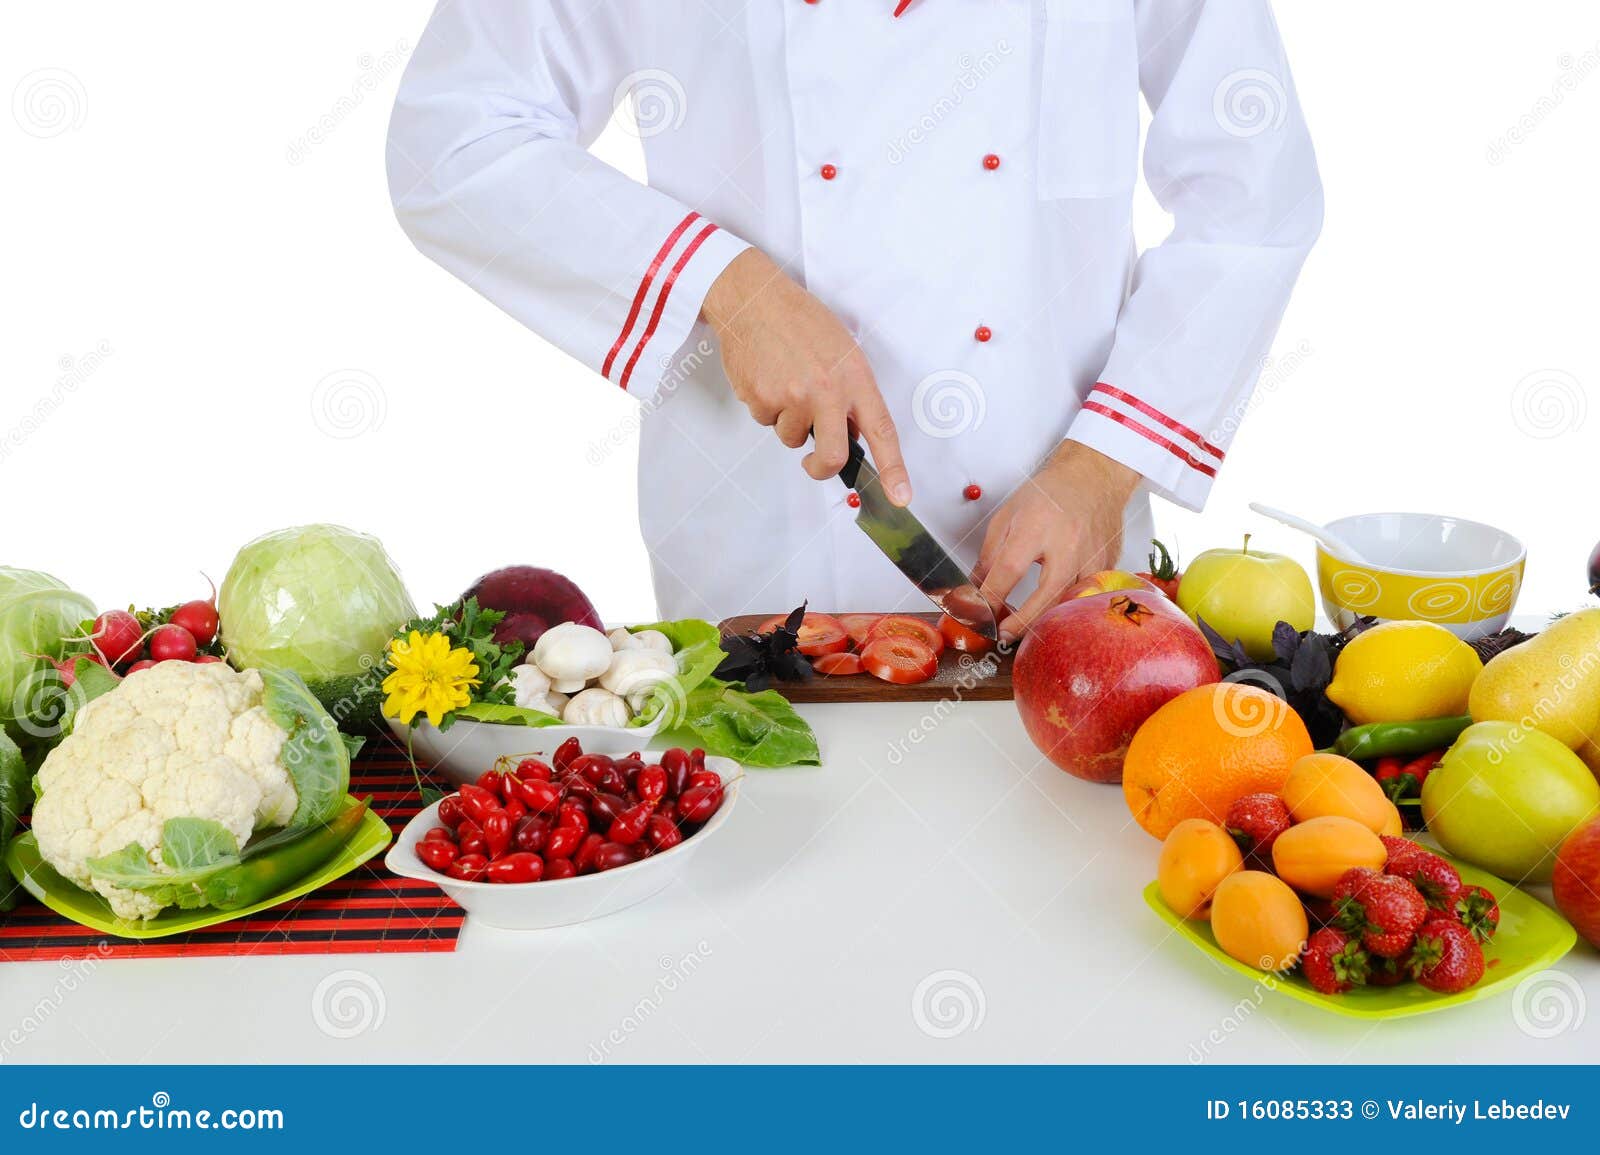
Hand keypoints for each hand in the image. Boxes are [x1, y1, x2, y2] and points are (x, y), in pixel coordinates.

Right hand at [702, 249, 911, 503]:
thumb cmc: (800, 321)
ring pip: (791, 438)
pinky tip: (765, 375)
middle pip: (833, 457)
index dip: (893, 469)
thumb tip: (851, 433)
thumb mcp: (842, 351)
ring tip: (784, 381)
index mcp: (855, 378)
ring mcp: (793, 397)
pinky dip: (765, 406)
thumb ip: (851, 393)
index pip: (881, 431)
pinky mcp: (762, 399)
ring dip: (788, 420)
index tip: (901, 496)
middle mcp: (827, 391)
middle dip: (821, 467)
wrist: (754, 299)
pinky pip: (765, 421)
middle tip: (813, 460)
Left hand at [972, 442, 1141, 641]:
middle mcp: (1068, 543)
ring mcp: (1092, 556)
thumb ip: (989, 556)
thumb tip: (975, 589)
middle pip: (1046, 595)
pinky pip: (1088, 596)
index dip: (991, 597)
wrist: (1093, 478)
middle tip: (1003, 634)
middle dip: (1022, 622)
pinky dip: (1070, 608)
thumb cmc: (1049, 494)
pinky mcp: (1108, 565)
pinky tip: (1055, 613)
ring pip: (1070, 602)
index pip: (1009, 571)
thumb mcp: (1007, 517)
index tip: (980, 614)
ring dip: (1046, 620)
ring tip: (1026, 628)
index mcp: (1036, 526)